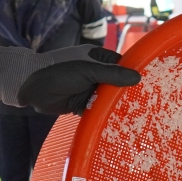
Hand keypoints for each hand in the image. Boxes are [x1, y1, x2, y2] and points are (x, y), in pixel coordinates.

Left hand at [0, 43, 140, 113]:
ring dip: (116, 106)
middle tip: (146, 104)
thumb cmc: (59, 71)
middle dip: (126, 93)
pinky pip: (97, 109)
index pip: (122, 65)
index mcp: (98, 58)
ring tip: (136, 116)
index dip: (133, 74)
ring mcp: (88, 88)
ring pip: (108, 98)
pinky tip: (118, 122)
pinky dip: (104, 115)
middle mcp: (95, 73)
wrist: (31, 87)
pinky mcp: (81, 103)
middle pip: (116, 84)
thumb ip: (112, 75)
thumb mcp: (88, 70)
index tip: (149, 85)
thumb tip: (138, 78)